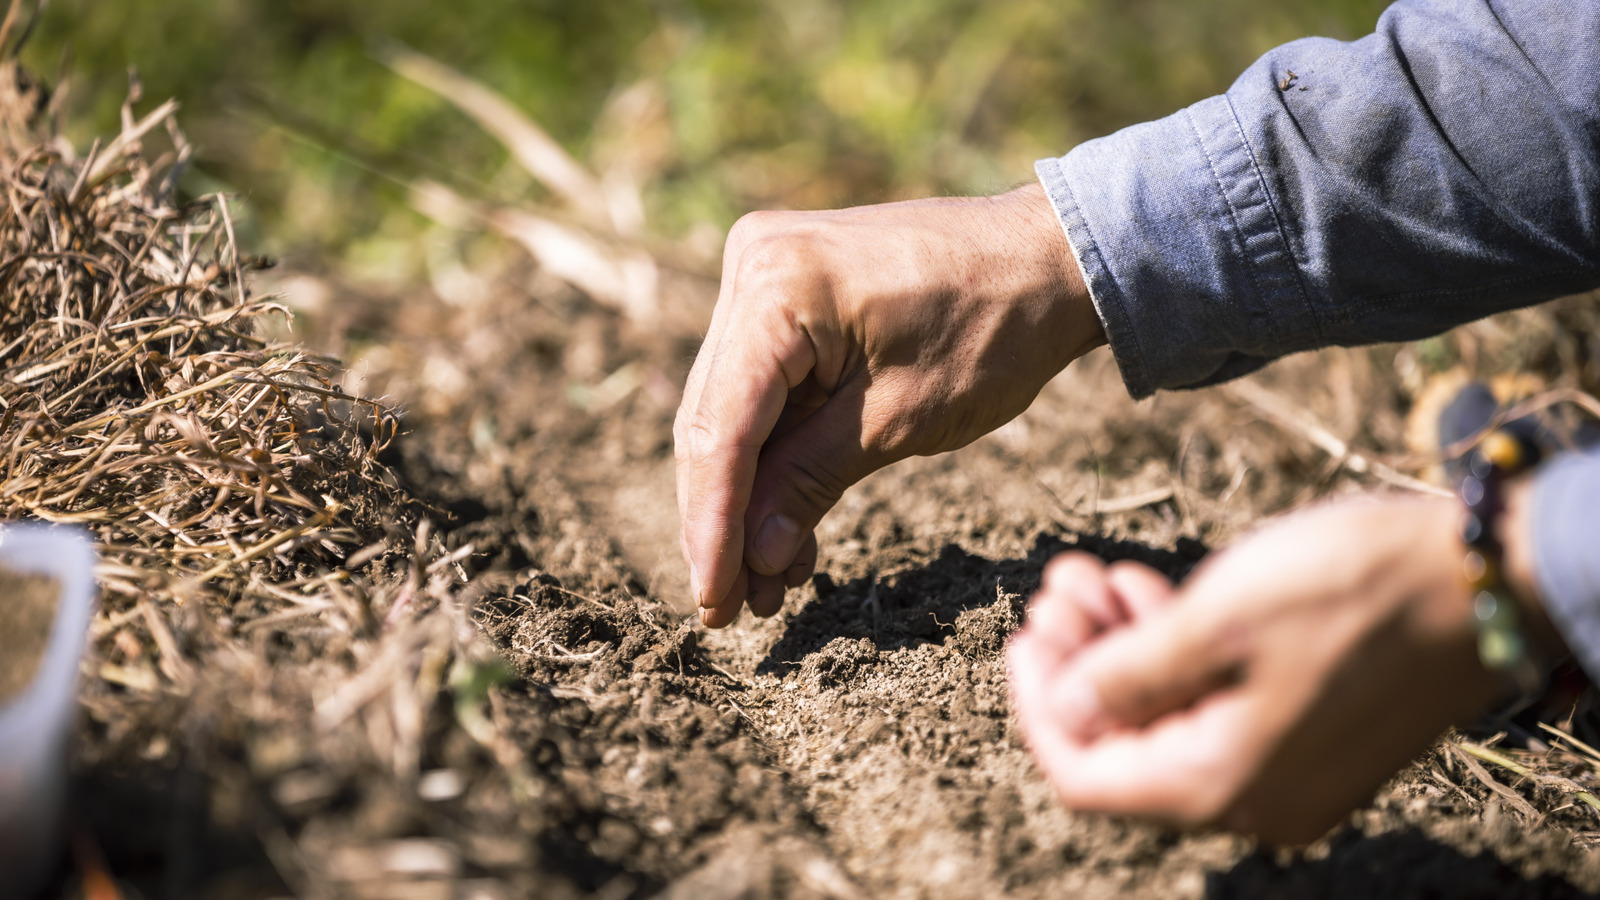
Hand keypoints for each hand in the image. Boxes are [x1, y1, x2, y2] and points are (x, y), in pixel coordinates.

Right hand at [675, 184, 1104, 625]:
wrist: (1048, 258)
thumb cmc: (993, 328)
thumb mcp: (900, 420)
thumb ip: (810, 481)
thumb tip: (752, 558)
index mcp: (776, 287)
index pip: (722, 429)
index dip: (714, 525)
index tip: (713, 602)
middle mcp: (752, 267)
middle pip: (713, 423)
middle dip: (725, 522)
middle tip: (734, 609)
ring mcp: (763, 275)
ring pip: (730, 414)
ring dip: (748, 500)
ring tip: (770, 587)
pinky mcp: (783, 294)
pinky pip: (761, 391)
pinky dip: (774, 458)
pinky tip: (787, 532)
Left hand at [1007, 487, 1557, 843]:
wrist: (1481, 574)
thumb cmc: (1349, 590)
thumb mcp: (1216, 620)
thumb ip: (1127, 675)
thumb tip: (1067, 709)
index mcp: (1220, 783)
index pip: (1085, 775)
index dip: (1037, 706)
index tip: (1023, 636)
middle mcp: (1250, 795)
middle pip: (1124, 741)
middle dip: (1078, 659)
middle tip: (1058, 586)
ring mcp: (1285, 765)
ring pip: (1168, 712)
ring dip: (1120, 642)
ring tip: (1090, 571)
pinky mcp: (1309, 727)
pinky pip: (1216, 700)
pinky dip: (1174, 646)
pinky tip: (1143, 586)